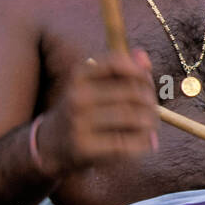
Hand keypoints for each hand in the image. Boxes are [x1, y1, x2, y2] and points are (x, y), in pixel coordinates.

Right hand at [39, 50, 157, 177]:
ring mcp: (79, 123)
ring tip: (150, 126)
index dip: (140, 72)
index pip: (117, 63)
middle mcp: (77, 97)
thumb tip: (143, 56)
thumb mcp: (93, 85)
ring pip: (133, 118)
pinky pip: (127, 143)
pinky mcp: (84, 148)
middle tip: (153, 109)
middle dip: (151, 101)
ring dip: (150, 122)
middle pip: (132, 93)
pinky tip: (145, 142)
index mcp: (78, 75)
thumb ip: (120, 70)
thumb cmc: (82, 111)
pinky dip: (143, 142)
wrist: (51, 144)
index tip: (147, 83)